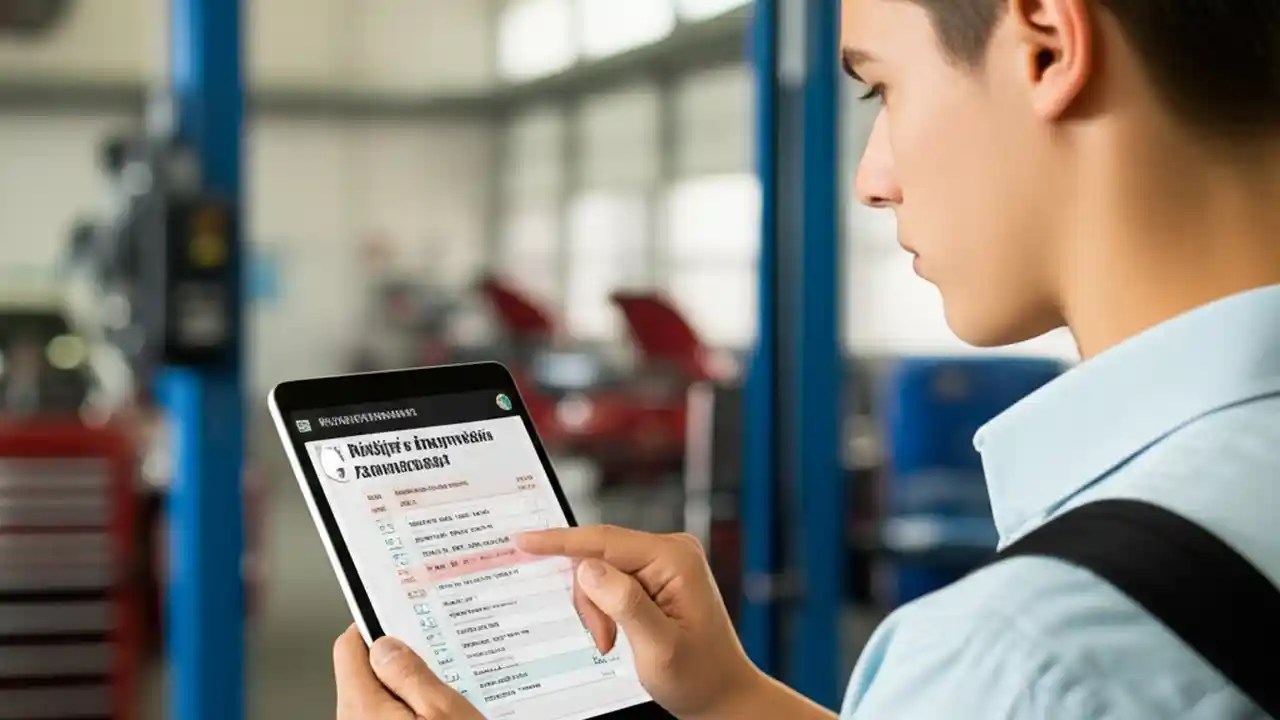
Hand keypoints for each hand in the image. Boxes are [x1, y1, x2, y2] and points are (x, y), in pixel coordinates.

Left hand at [334, 626, 482, 719]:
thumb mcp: (444, 713)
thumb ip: (411, 673)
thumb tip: (385, 644)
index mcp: (361, 708)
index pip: (348, 648)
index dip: (375, 629)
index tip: (403, 623)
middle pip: (362, 675)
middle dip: (398, 667)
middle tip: (439, 667)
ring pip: (375, 701)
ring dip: (406, 694)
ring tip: (444, 701)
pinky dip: (406, 716)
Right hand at [516, 527, 765, 719]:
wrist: (721, 694)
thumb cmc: (698, 676)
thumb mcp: (659, 647)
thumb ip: (625, 604)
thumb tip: (589, 567)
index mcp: (674, 558)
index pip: (604, 540)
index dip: (559, 541)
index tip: (523, 540)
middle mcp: (670, 550)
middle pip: (598, 556)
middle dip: (589, 600)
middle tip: (602, 641)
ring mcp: (663, 561)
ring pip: (599, 570)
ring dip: (596, 609)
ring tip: (611, 643)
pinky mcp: (655, 575)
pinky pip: (610, 580)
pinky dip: (605, 608)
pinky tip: (618, 632)